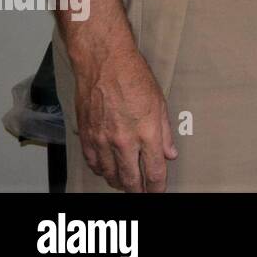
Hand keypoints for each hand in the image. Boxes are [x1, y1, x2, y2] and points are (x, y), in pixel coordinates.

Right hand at [71, 36, 176, 192]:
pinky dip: (100, 170)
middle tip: (142, 193)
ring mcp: (102, 140)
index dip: (157, 186)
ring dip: (119, 182)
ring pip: (110, 174)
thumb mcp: (160, 102)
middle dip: (138, 190)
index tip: (159, 191)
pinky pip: (93, 163)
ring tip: (126, 183)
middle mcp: (124, 141)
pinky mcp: (86, 136)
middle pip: (130, 178)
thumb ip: (164, 132)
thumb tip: (170, 153)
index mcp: (147, 132)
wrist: (104, 64)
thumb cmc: (134, 77)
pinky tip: (106, 170)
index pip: (154, 170)